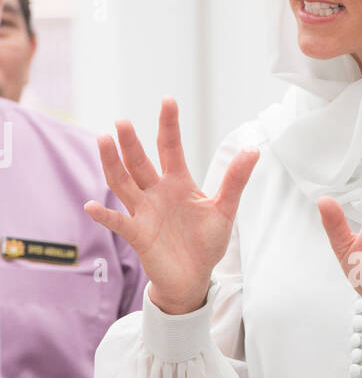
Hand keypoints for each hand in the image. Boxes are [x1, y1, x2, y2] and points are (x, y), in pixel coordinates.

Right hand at [84, 97, 259, 313]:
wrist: (194, 277)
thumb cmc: (206, 242)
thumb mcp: (224, 209)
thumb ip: (236, 180)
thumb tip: (253, 149)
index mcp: (178, 182)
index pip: (171, 147)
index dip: (169, 125)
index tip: (168, 100)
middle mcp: (156, 192)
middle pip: (140, 162)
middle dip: (131, 142)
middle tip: (122, 121)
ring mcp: (144, 211)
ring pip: (123, 183)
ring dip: (112, 163)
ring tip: (102, 140)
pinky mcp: (137, 234)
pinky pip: (118, 222)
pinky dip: (105, 215)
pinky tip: (92, 207)